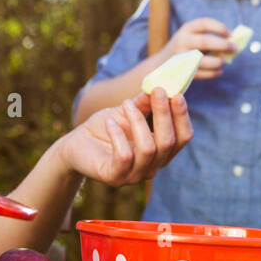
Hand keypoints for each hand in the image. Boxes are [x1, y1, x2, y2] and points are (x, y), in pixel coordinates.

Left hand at [60, 89, 191, 186]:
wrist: (76, 145)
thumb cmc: (106, 128)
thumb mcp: (127, 112)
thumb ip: (145, 103)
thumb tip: (161, 84)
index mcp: (161, 152)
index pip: (183, 137)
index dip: (181, 116)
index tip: (175, 93)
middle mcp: (153, 166)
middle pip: (169, 142)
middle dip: (164, 114)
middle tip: (156, 91)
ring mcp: (135, 175)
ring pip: (148, 148)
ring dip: (138, 121)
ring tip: (125, 103)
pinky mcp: (115, 177)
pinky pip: (124, 156)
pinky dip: (118, 135)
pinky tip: (110, 122)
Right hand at [163, 17, 235, 79]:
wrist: (161, 63)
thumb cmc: (185, 48)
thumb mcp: (191, 37)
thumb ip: (208, 38)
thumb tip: (232, 43)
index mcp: (186, 29)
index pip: (204, 23)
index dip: (219, 27)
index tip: (230, 34)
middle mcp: (182, 41)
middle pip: (205, 41)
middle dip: (222, 45)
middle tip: (234, 49)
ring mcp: (180, 57)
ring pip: (202, 60)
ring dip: (218, 61)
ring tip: (225, 62)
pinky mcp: (181, 71)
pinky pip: (200, 73)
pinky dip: (213, 73)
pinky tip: (219, 71)